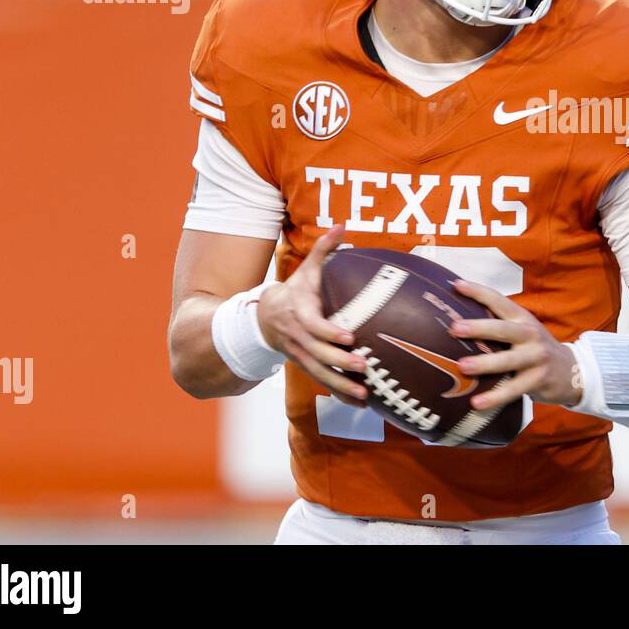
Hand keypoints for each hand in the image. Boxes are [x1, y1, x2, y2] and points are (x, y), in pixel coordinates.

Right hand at [256, 224, 370, 407]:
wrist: (264, 318)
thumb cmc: (295, 291)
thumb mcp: (306, 270)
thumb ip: (324, 250)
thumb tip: (341, 225)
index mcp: (300, 313)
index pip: (314, 325)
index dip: (330, 332)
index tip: (350, 337)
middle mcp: (299, 338)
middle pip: (318, 354)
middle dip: (340, 363)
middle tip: (363, 366)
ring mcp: (302, 356)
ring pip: (320, 374)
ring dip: (342, 386)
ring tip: (364, 395)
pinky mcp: (307, 367)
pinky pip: (323, 383)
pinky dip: (341, 394)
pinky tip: (361, 403)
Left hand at [448, 278, 582, 410]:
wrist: (572, 371)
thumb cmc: (535, 348)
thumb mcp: (523, 330)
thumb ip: (500, 325)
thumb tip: (458, 320)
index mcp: (522, 318)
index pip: (499, 301)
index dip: (478, 292)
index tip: (456, 286)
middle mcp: (530, 334)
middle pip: (503, 329)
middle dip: (478, 328)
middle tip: (455, 328)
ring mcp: (536, 357)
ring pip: (508, 360)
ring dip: (484, 363)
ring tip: (462, 366)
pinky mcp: (538, 380)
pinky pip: (513, 389)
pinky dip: (494, 397)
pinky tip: (476, 403)